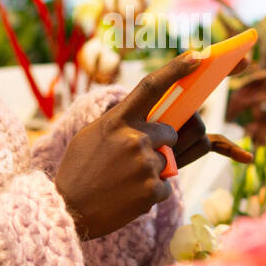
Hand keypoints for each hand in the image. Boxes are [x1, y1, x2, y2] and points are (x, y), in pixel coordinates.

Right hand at [54, 51, 236, 239]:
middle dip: (161, 144)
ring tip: (122, 182)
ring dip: (151, 172)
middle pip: (169, 132)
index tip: (197, 56)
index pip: (151, 87)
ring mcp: (145, 164)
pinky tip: (126, 197)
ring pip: (167, 162)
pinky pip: (165, 187)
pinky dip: (150, 194)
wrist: (67, 210)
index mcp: (118, 121)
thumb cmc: (78, 170)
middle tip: (134, 160)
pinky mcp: (152, 190)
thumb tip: (143, 112)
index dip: (176, 69)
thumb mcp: (92, 135)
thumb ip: (119, 121)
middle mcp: (134, 138)